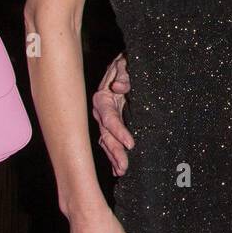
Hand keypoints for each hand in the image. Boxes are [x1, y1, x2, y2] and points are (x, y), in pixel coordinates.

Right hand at [92, 52, 133, 175]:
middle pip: (106, 134)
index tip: (130, 144)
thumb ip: (124, 74)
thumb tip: (119, 88)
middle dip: (115, 151)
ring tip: (121, 171)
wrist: (125, 61)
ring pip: (106, 139)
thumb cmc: (126, 62)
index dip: (119, 131)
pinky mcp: (111, 120)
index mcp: (103, 98)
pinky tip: (116, 167)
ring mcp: (105, 117)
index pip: (110, 118)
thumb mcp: (125, 64)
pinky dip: (112, 152)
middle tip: (124, 167)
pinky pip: (109, 139)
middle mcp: (101, 110)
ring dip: (113, 156)